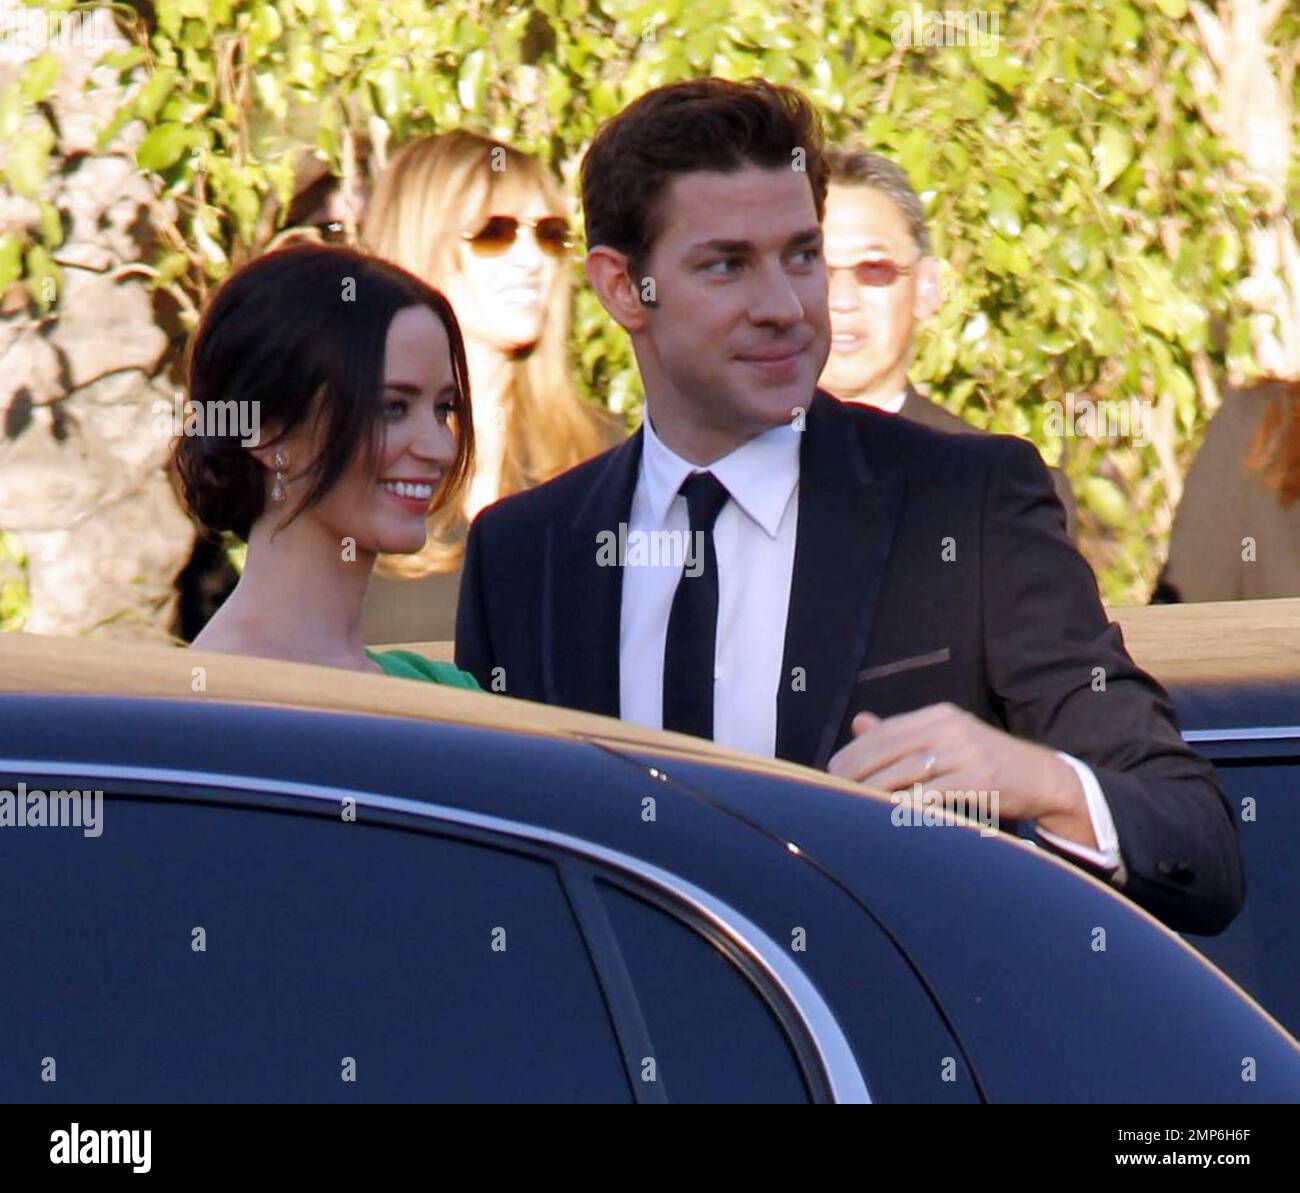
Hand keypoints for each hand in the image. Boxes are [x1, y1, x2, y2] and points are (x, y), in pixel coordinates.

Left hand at [827, 703, 1094, 848]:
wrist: (1043, 777)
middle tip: (833, 789)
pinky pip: (934, 793)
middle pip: (891, 748)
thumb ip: (902, 734)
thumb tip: (858, 723)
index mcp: (940, 716)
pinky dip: (907, 803)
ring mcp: (968, 753)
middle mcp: (952, 728)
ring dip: (875, 788)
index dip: (856, 750)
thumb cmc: (984, 763)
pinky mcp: (981, 780)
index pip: (887, 730)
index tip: (831, 769)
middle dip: (858, 770)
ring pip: (908, 770)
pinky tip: (887, 814)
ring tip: (851, 803)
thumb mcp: (946, 740)